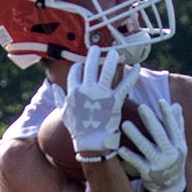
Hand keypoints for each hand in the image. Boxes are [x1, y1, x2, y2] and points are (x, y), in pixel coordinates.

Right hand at [64, 46, 140, 160]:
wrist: (91, 143)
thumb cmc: (77, 130)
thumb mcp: (64, 113)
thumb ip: (58, 98)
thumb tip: (53, 87)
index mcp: (73, 91)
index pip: (75, 72)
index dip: (79, 66)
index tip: (83, 64)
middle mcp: (86, 89)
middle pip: (90, 66)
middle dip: (94, 55)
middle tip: (97, 48)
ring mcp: (101, 94)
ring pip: (107, 70)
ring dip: (112, 59)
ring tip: (115, 53)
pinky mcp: (114, 100)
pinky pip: (125, 84)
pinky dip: (132, 75)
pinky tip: (137, 66)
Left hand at [119, 99, 187, 191]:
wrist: (171, 189)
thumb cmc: (173, 162)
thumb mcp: (178, 146)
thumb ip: (177, 127)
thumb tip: (176, 106)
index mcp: (179, 146)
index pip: (173, 127)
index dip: (167, 114)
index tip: (160, 101)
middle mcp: (171, 155)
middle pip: (160, 135)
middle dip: (151, 120)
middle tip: (141, 107)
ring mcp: (159, 165)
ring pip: (147, 148)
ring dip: (136, 135)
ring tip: (125, 124)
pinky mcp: (148, 174)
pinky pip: (137, 163)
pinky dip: (129, 156)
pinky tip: (120, 149)